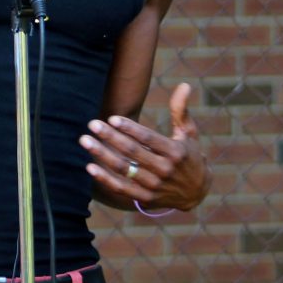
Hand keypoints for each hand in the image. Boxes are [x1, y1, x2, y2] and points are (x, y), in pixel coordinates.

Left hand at [80, 83, 210, 210]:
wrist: (196, 192)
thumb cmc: (189, 155)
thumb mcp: (188, 133)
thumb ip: (181, 110)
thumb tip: (184, 85)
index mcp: (176, 152)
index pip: (149, 138)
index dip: (130, 129)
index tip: (111, 118)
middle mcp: (165, 170)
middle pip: (133, 152)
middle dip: (110, 137)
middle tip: (92, 124)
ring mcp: (154, 186)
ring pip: (124, 169)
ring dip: (103, 155)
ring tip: (85, 141)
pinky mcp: (146, 198)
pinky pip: (121, 188)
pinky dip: (105, 179)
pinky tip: (90, 166)